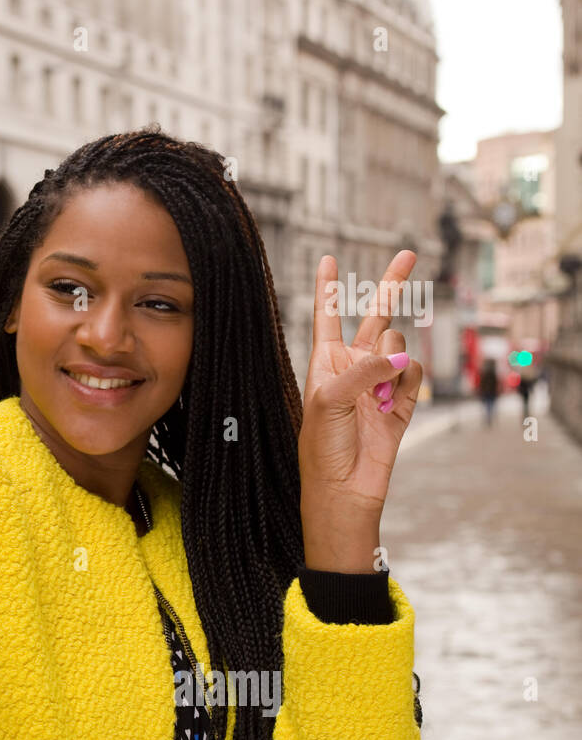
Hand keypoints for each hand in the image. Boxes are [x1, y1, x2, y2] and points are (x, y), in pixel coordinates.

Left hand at [299, 251, 424, 571]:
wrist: (345, 488)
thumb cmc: (323, 445)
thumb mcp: (328, 400)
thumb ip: (363, 371)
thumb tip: (400, 356)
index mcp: (326, 361)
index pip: (328, 315)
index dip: (328, 287)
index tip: (328, 259)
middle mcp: (354, 365)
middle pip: (377, 315)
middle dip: (392, 284)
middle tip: (408, 252)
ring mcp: (382, 381)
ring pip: (400, 345)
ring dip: (391, 361)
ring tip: (375, 394)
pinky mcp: (404, 400)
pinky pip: (415, 373)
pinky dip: (407, 383)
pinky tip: (391, 403)